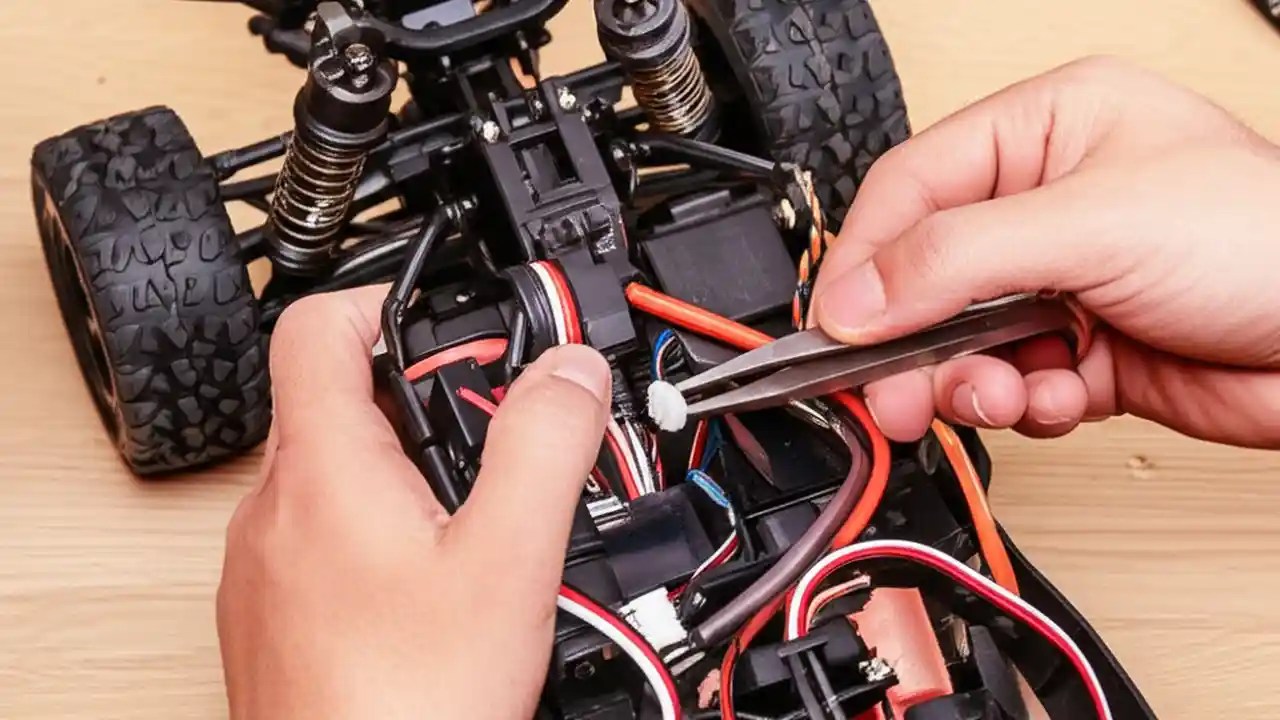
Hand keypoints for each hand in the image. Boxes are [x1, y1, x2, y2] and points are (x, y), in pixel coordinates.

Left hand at [216, 286, 611, 719]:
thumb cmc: (408, 708)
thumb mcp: (508, 559)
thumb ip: (544, 446)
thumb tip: (568, 372)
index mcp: (323, 469)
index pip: (320, 325)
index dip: (385, 298)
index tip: (448, 322)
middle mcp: (275, 508)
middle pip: (341, 399)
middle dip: (428, 402)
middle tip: (498, 437)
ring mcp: (265, 565)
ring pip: (337, 472)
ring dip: (410, 471)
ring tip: (481, 521)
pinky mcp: (275, 614)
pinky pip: (325, 535)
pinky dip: (383, 531)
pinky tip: (438, 586)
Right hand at [810, 56, 1279, 447]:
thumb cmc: (1267, 238)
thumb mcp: (1093, 224)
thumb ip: (957, 257)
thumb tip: (856, 296)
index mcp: (1046, 129)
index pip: (913, 187)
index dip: (867, 258)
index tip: (839, 323)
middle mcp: (1046, 203)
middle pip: (926, 274)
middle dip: (913, 339)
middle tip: (894, 392)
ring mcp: (1064, 280)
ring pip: (962, 340)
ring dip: (971, 381)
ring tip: (997, 396)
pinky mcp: (1083, 349)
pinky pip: (1012, 383)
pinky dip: (1029, 402)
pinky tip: (1065, 396)